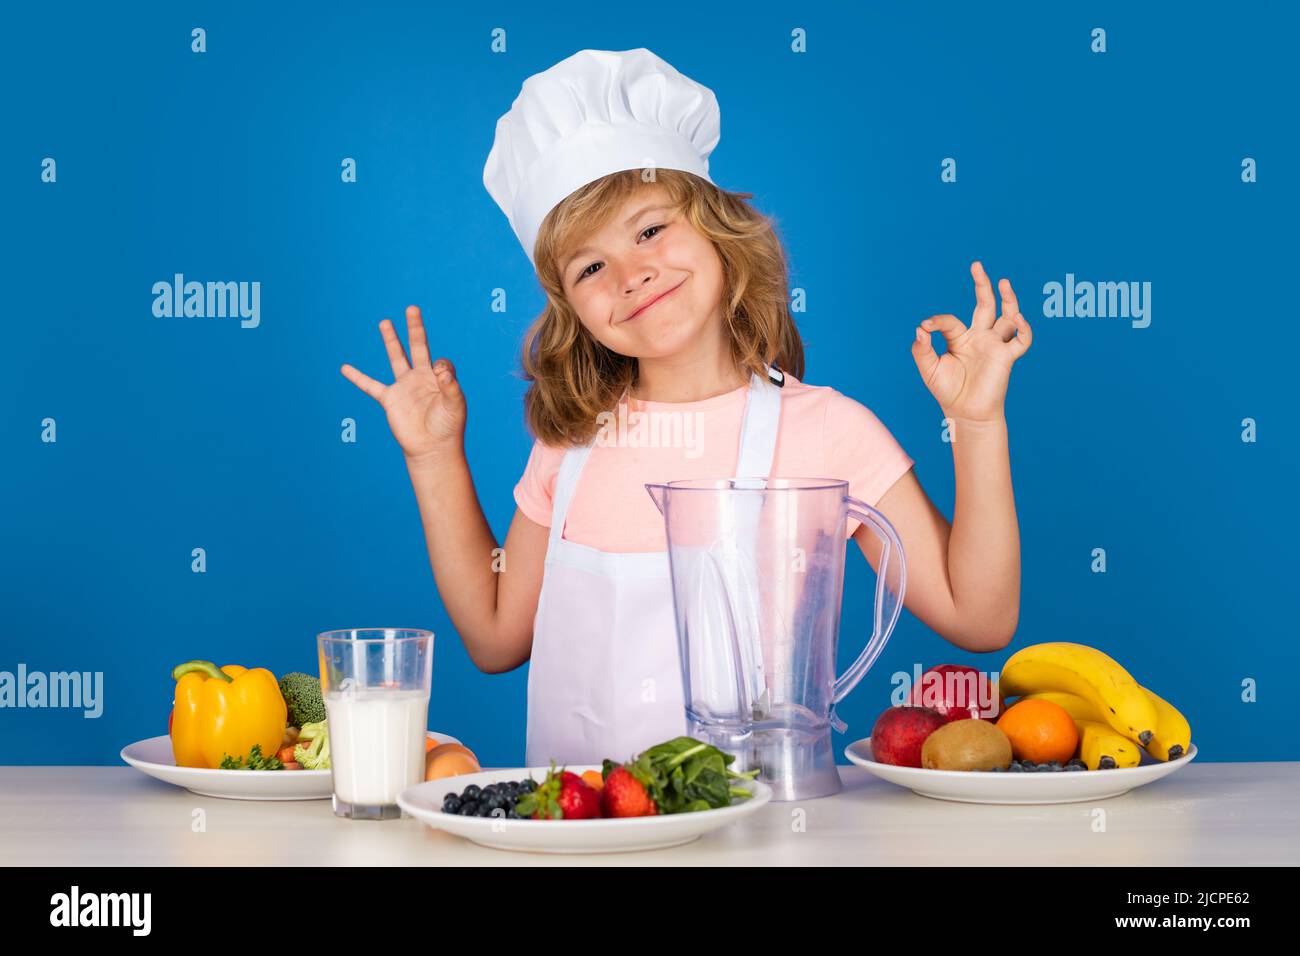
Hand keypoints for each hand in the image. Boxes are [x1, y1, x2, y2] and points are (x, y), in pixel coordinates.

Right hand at [340, 305, 466, 465]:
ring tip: (384, 322)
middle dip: (415, 328)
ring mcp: (404, 387)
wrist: (432, 448)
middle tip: (412, 308)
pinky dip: (357, 378)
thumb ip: (451, 386)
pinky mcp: (390, 400)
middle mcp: (421, 378)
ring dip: (391, 340)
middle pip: (418, 346)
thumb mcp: (455, 405)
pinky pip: (370, 386)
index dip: (442, 367)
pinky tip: (345, 368)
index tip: (441, 377)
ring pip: (396, 358)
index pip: (441, 361)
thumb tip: (440, 369)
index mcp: (439, 378)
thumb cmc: (448, 427)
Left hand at [911, 261, 1032, 422]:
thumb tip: (920, 328)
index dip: (937, 321)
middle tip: (976, 266)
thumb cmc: (947, 392)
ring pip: (1007, 317)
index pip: (950, 320)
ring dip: (1008, 300)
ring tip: (1003, 282)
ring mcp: (995, 346)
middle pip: (985, 305)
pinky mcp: (1007, 358)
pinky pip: (1021, 340)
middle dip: (982, 285)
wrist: (965, 413)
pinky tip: (1017, 318)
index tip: (925, 327)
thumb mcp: (929, 369)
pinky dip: (1023, 329)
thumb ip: (921, 349)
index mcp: (960, 339)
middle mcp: (980, 338)